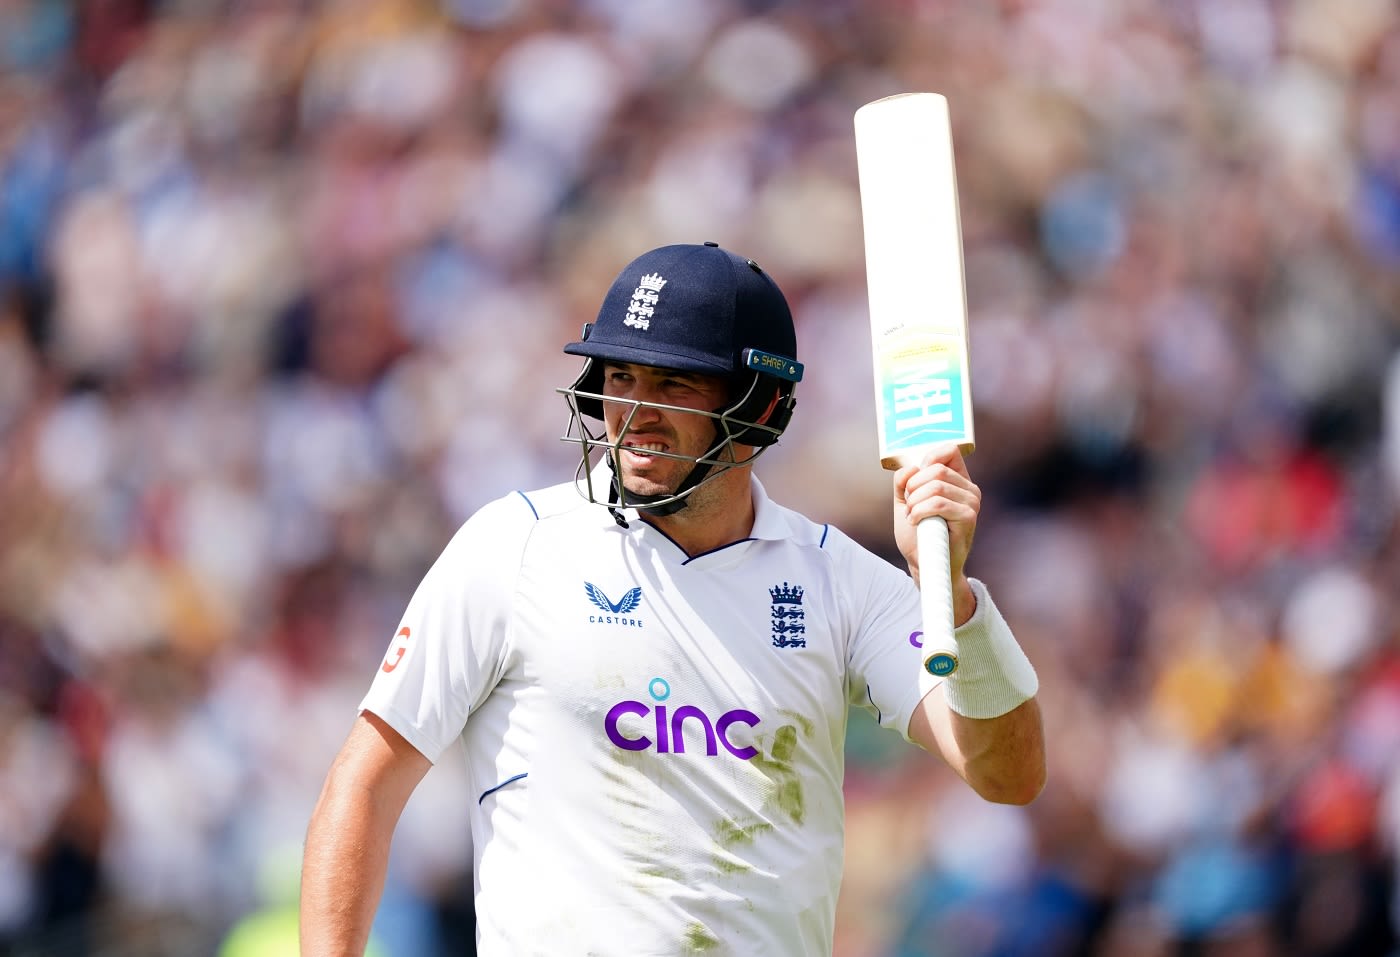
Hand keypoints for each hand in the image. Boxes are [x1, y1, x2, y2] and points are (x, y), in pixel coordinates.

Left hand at [892, 442, 980, 624]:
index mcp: (958, 480)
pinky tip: (915, 522)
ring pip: (935, 486)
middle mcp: (970, 489)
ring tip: (912, 515)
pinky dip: (919, 511)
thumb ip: (904, 481)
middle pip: (936, 469)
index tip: (913, 482)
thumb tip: (910, 468)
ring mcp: (972, 503)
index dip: (926, 460)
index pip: (949, 450)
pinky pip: (938, 503)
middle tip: (909, 505)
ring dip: (914, 501)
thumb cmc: (918, 533)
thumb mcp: (905, 501)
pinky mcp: (968, 518)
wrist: (925, 564)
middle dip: (913, 486)